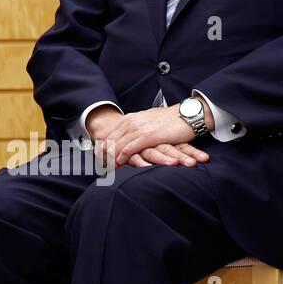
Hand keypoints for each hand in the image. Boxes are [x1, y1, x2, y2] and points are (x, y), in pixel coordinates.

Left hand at [87, 105, 208, 168]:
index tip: (96, 158)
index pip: (110, 135)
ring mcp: (138, 129)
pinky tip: (118, 164)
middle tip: (97, 166)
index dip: (101, 147)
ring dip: (109, 158)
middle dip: (102, 154)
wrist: (186, 115)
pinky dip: (122, 157)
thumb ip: (137, 129)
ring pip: (117, 145)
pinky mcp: (148, 136)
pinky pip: (130, 148)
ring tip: (104, 168)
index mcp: (129, 119)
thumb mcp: (148, 122)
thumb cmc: (169, 121)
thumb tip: (130, 138)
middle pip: (110, 140)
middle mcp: (131, 122)